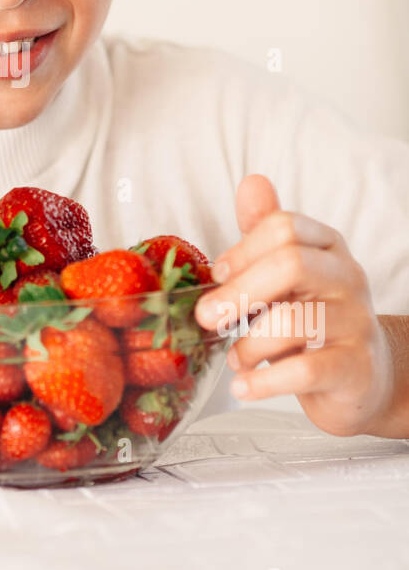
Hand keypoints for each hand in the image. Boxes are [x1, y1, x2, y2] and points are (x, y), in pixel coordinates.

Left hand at [193, 174, 393, 436]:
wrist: (362, 379)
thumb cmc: (313, 319)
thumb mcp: (287, 274)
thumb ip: (266, 233)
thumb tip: (250, 183)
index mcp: (328, 247)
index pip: (284, 228)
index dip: (241, 250)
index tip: (216, 275)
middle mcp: (347, 278)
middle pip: (291, 263)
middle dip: (239, 291)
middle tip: (207, 317)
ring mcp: (357, 323)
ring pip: (294, 321)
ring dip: (248, 344)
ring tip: (235, 360)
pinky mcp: (355, 368)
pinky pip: (304, 371)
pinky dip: (263, 382)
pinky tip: (244, 386)